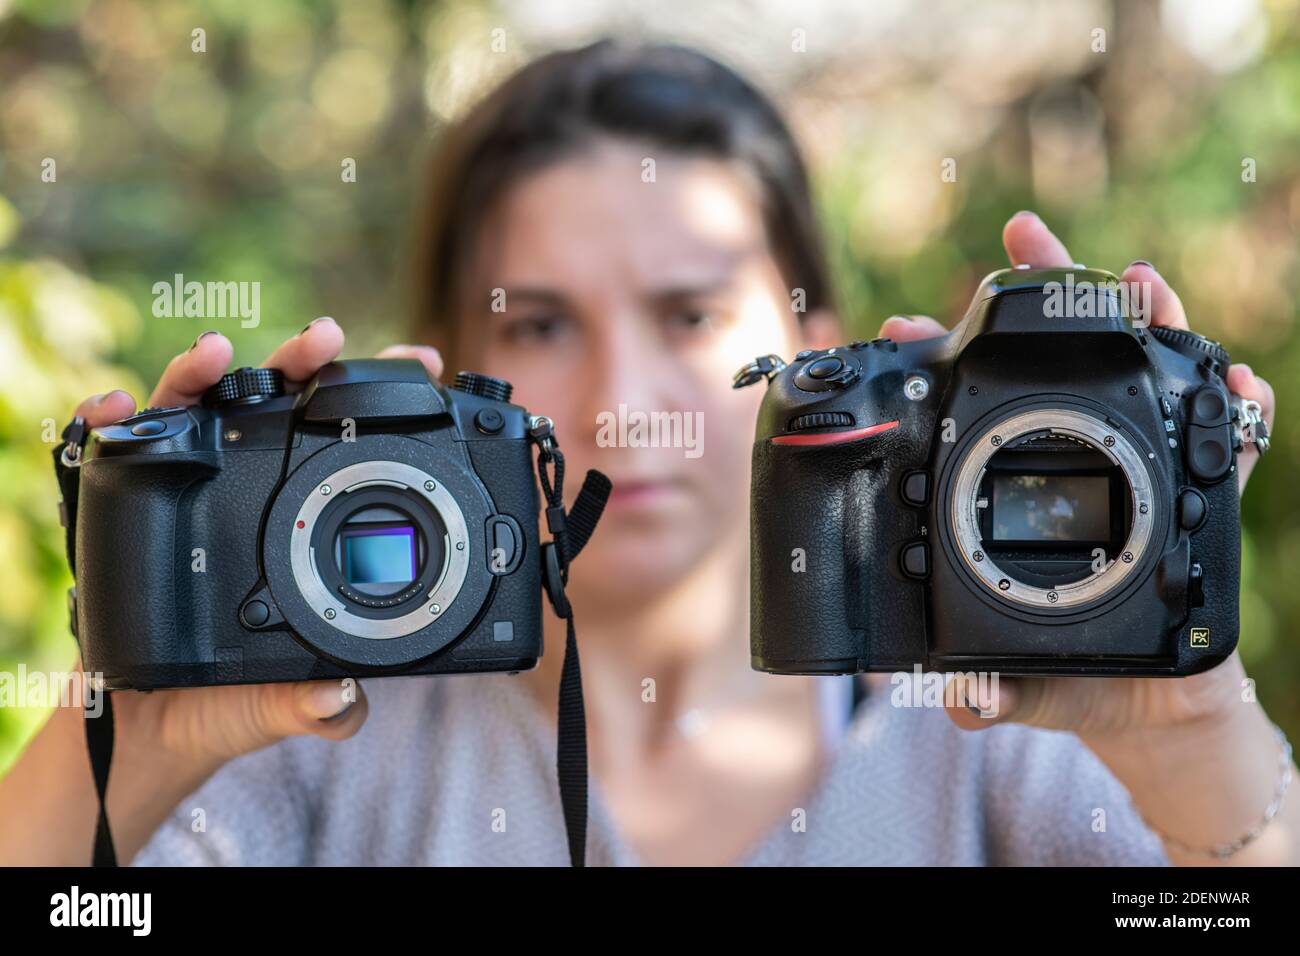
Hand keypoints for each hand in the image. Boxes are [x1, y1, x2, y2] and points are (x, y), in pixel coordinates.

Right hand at [0, 323, 445, 863]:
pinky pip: (110, 453)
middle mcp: (254, 496)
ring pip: (201, 412)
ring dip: (204, 372)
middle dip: (304, 362)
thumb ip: (321, 709)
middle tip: (324, 338)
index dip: (382, 401)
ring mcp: (192, 492)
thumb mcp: (286, 705)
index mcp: (306, 525)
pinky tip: (112, 407)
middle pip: (280, 409)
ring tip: (215, 352)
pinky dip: (106, 422)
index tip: (422, 364)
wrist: (157, 726)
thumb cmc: (232, 703)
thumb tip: (341, 701)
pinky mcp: (130, 507)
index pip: (350, 448)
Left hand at [878, 211, 1274, 739]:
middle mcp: (1081, 465)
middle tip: (1024, 234)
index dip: (942, 367)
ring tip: (1143, 283)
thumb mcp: (1018, 683)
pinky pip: (1223, 443)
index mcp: (1018, 490)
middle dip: (1054, 290)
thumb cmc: (1070, 681)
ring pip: (1149, 378)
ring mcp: (1144, 474)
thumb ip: (988, 693)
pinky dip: (1235, 411)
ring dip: (1152, 323)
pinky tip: (1238, 387)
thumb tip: (968, 704)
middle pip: (1064, 365)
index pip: (974, 412)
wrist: (1144, 712)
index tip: (903, 326)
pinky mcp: (1202, 500)